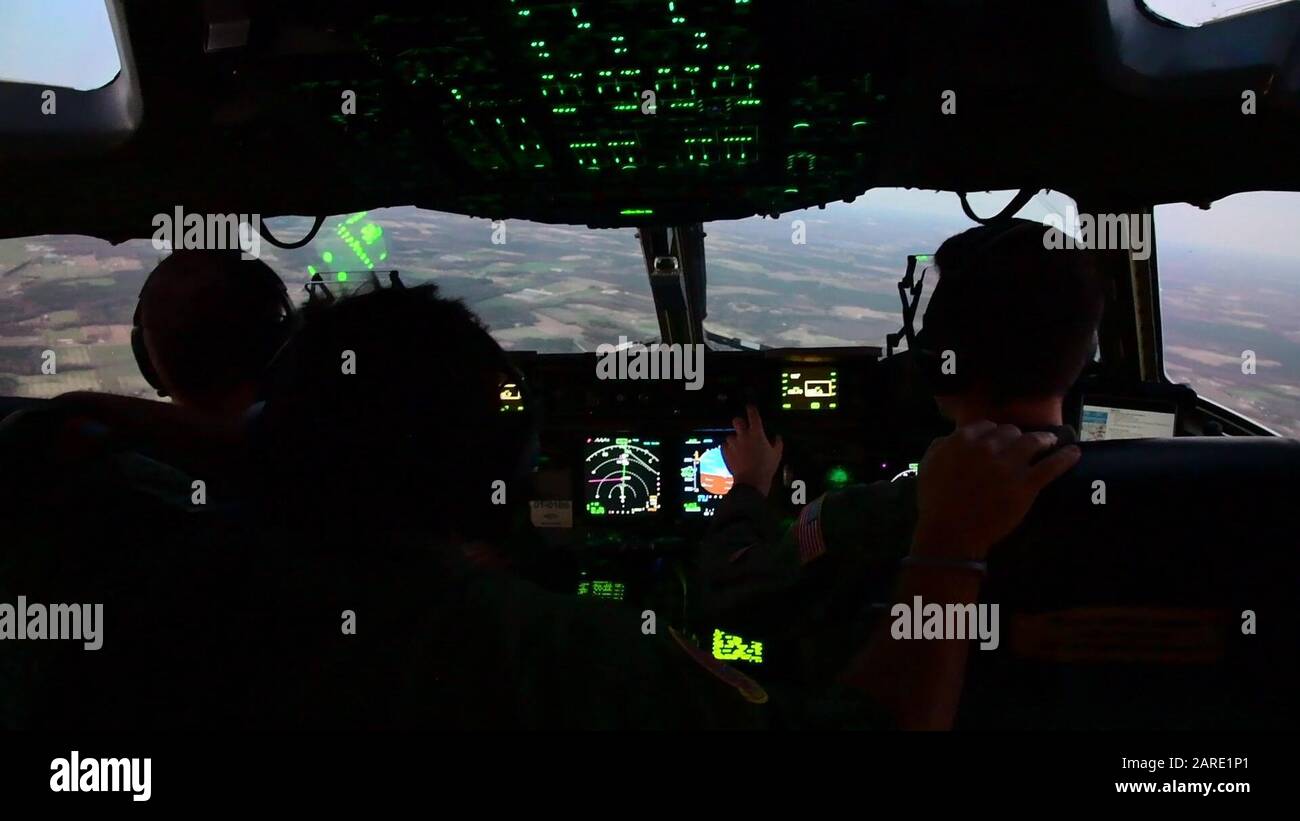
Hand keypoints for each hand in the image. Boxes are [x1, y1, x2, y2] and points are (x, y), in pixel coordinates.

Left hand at [721, 404, 783, 496]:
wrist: (751, 481)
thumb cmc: (766, 467)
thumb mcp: (777, 454)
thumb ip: (777, 443)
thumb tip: (777, 437)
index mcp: (757, 433)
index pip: (752, 415)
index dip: (751, 409)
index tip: (751, 408)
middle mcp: (743, 435)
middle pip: (737, 420)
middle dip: (739, 422)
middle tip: (743, 428)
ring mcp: (733, 444)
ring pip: (730, 435)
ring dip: (735, 438)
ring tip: (740, 446)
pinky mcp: (726, 452)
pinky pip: (725, 446)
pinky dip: (729, 448)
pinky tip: (734, 453)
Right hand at [912, 421, 1080, 560]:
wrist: (950, 532)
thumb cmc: (935, 501)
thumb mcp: (928, 465)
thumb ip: (942, 444)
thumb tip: (954, 437)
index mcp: (964, 439)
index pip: (987, 426)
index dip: (994, 434)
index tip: (997, 443)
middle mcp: (989, 447)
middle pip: (1011, 432)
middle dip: (1016, 438)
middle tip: (1019, 448)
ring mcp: (1010, 465)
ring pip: (1034, 441)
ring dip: (1043, 440)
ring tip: (1050, 442)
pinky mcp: (1027, 484)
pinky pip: (1052, 465)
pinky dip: (1066, 457)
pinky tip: (1075, 452)